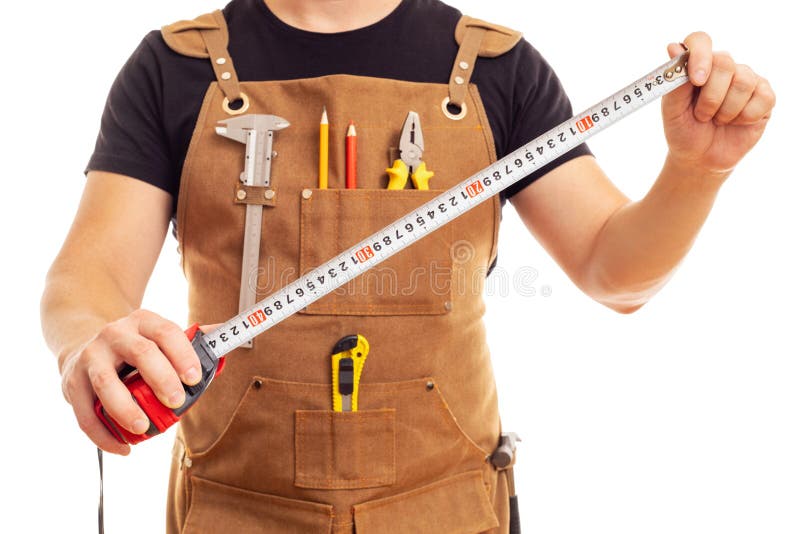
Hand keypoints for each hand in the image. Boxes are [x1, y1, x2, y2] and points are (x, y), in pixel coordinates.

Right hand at [60, 310, 203, 454]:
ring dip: (126, 408)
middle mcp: (115, 334)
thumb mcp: (159, 336)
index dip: (182, 355)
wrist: (84, 343)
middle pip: (141, 354)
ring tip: (143, 427)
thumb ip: (193, 340)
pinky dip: (104, 434)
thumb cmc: (135, 348)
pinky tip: (123, 447)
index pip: (166, 333)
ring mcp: (91, 356)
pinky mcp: (72, 382)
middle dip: (161, 379)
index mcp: (143, 321)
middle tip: (176, 402)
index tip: (194, 378)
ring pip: (107, 383)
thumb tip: (230, 336)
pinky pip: (86, 413)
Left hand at [661, 32, 774, 175]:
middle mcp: (723, 67)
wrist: (699, 158)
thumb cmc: (683, 131)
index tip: (696, 80)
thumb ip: (674, 81)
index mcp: (697, 65)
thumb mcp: (672, 110)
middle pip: (725, 62)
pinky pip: (762, 98)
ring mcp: (746, 79)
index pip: (700, 40)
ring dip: (725, 110)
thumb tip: (673, 47)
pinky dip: (744, 117)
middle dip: (710, 97)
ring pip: (743, 82)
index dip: (700, 55)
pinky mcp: (764, 96)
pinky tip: (735, 122)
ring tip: (717, 120)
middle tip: (702, 115)